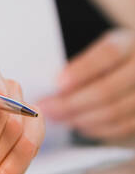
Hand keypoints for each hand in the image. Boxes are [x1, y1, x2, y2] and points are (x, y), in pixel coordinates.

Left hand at [38, 28, 134, 143]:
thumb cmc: (113, 59)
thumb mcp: (102, 49)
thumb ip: (83, 63)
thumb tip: (53, 86)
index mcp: (128, 43)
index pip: (108, 54)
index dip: (83, 70)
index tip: (57, 83)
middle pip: (107, 89)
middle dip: (71, 102)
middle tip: (46, 108)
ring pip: (114, 112)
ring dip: (80, 118)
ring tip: (57, 117)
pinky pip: (122, 127)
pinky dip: (97, 129)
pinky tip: (79, 124)